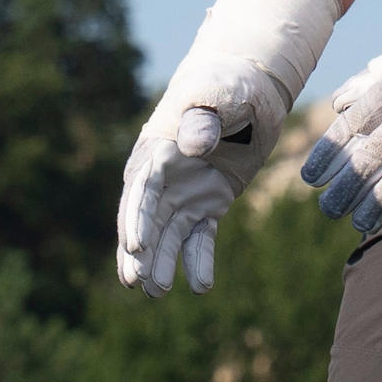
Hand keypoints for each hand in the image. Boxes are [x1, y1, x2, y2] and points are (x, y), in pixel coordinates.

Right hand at [119, 62, 295, 294]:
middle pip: (145, 219)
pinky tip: (200, 286)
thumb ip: (205, 118)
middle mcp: (164, 177)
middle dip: (139, 251)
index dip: (135, 218)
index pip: (142, 189)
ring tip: (158, 293)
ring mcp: (185, 193)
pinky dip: (198, 261)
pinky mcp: (208, 204)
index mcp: (158, 150)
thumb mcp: (221, 96)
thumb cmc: (228, 87)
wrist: (248, 90)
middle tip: (136, 282)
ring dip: (161, 263)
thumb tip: (192, 145)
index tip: (134, 246)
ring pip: (167, 235)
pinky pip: (200, 237)